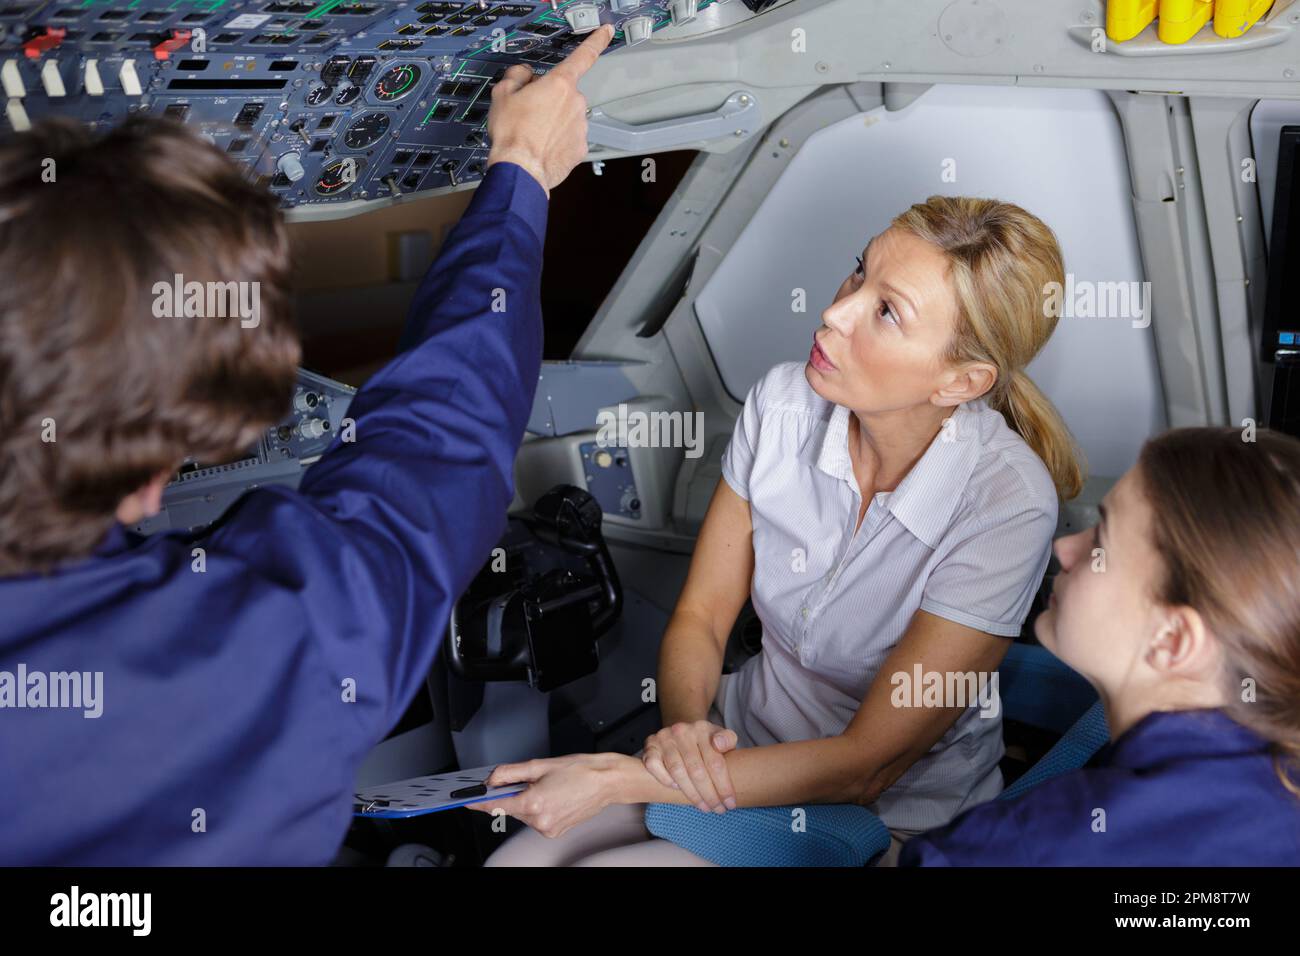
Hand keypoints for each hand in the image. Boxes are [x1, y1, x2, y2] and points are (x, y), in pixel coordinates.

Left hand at [467, 752, 626, 838]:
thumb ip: (510, 772)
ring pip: (523, 814)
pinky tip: (552, 796)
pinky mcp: (555, 831)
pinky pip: (536, 820)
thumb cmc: (580, 770)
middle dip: (510, 794)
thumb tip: (492, 778)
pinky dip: (537, 808)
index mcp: (534, 802)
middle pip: (510, 808)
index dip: (478, 801)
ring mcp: (548, 828)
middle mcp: (539, 820)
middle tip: (524, 780)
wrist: (607, 782)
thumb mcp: (540, 765)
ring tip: (546, 786)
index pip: (495, 804)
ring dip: (526, 801)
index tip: (466, 799)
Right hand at [484, 23, 613, 195]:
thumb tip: (524, 74)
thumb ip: (516, 76)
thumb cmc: (512, 134)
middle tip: (529, 112)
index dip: (596, 41)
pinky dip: (558, 141)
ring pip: (567, 117)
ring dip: (553, 121)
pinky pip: (569, 138)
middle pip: (564, 93)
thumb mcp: (502, 94)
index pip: (583, 56)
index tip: (606, 32)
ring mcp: (580, 127)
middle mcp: (575, 103)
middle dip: (550, 98)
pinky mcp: (580, 148)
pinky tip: (543, 146)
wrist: (520, 170)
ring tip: (533, 133)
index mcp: (559, 84)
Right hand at [642, 721, 738, 812]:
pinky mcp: (650, 746)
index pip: (715, 762)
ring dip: (691, 793)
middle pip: (696, 770)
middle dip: (709, 795)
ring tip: (703, 806)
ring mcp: (664, 738)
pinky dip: (665, 780)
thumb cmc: (705, 740)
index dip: (723, 786)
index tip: (730, 803)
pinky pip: (654, 766)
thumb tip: (720, 745)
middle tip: (717, 809)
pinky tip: (677, 789)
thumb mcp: (721, 736)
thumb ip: (727, 739)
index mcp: (702, 728)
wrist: (681, 731)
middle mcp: (682, 731)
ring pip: (677, 771)